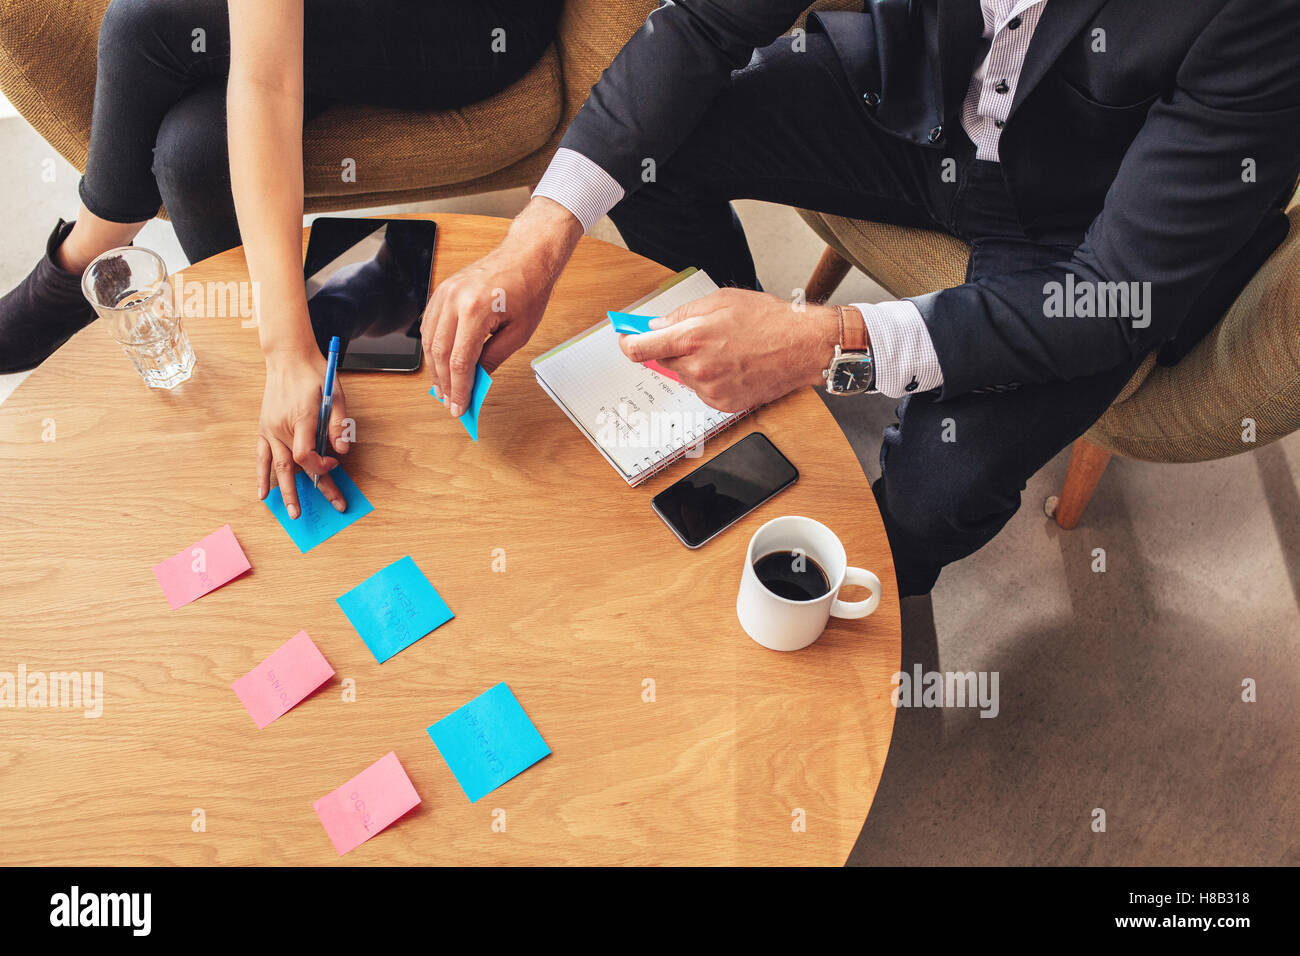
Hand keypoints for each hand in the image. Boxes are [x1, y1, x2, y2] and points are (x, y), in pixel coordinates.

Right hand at [256, 345, 350, 518]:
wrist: (287, 358)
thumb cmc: (313, 374)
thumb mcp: (336, 394)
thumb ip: (339, 424)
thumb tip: (343, 451)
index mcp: (300, 418)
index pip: (306, 455)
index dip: (322, 465)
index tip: (334, 463)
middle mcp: (281, 427)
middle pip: (295, 466)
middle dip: (315, 489)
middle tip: (332, 505)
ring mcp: (270, 429)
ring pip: (277, 467)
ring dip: (286, 492)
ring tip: (293, 513)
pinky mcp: (264, 429)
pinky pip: (261, 457)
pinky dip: (261, 476)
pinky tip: (263, 494)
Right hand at [421, 197, 582, 416]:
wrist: (525, 256)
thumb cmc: (527, 289)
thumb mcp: (518, 333)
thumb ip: (493, 358)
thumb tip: (477, 382)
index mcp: (475, 311)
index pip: (460, 361)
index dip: (459, 388)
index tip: (459, 407)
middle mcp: (454, 300)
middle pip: (440, 353)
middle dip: (444, 383)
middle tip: (450, 402)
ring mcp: (444, 293)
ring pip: (429, 340)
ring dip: (435, 368)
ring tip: (444, 388)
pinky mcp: (442, 290)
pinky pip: (429, 324)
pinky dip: (432, 346)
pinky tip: (439, 362)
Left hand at [617, 289, 840, 411]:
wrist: (802, 347)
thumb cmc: (768, 320)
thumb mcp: (721, 301)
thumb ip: (682, 315)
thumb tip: (657, 327)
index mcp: (692, 338)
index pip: (640, 349)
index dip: (628, 343)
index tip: (626, 339)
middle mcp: (697, 368)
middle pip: (662, 362)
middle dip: (673, 349)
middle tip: (698, 337)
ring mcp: (710, 389)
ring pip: (684, 377)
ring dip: (693, 364)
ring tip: (725, 350)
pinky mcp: (723, 404)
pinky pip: (702, 390)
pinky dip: (710, 379)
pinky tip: (732, 366)